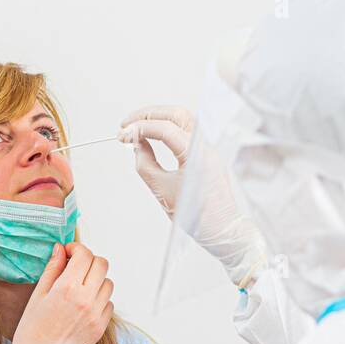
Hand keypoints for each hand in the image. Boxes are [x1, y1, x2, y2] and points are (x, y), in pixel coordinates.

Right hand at [0, 243, 112, 343]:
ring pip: (108, 283)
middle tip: (76, 267)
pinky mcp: (101, 327)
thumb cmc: (32, 329)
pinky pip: (109, 303)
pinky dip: (100, 299)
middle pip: (102, 264)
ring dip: (96, 280)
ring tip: (80, 287)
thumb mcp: (38, 295)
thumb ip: (53, 269)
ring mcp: (96, 314)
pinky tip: (84, 305)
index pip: (85, 255)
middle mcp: (86, 300)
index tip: (69, 253)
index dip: (77, 249)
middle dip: (89, 261)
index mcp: (67, 289)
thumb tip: (61, 249)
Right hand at [119, 105, 265, 285]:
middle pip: (175, 114)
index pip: (164, 128)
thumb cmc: (196, 216)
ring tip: (137, 127)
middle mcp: (205, 146)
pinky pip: (187, 130)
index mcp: (196, 155)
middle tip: (126, 124)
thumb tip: (136, 144)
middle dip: (148, 115)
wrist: (222, 229)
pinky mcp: (207, 152)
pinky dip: (169, 127)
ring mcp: (209, 147)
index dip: (139, 128)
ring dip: (159, 118)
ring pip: (183, 118)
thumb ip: (145, 163)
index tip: (122, 134)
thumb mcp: (162, 190)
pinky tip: (154, 135)